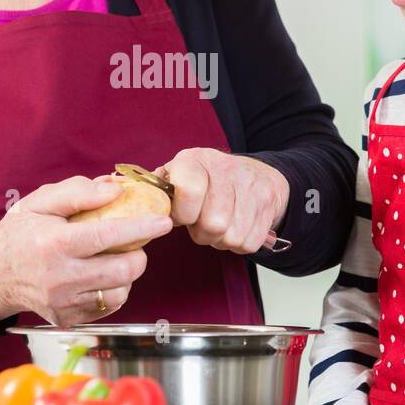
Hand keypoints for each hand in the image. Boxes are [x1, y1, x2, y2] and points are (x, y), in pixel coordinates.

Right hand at [0, 176, 172, 327]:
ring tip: (115, 258)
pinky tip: (101, 275)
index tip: (163, 221)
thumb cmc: (20, 232)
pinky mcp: (66, 318)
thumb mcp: (41, 202)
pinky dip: (113, 289)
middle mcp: (59, 277)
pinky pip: (106, 306)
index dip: (141, 228)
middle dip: (139, 254)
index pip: (108, 235)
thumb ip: (77, 192)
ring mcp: (63, 302)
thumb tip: (114, 189)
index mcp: (54, 243)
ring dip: (127, 274)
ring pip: (119, 292)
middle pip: (122, 270)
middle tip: (136, 242)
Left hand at [156, 148, 289, 254]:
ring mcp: (251, 187)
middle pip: (213, 224)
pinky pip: (249, 243)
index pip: (189, 191)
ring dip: (221, 240)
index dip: (182, 213)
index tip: (181, 216)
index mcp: (196, 160)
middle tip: (201, 225)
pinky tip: (235, 227)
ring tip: (218, 225)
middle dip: (202, 233)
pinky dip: (240, 243)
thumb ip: (159, 189)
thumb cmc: (208, 180)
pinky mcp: (268, 204)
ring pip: (232, 236)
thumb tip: (136, 199)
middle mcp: (226, 170)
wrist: (257, 173)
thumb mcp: (180, 174)